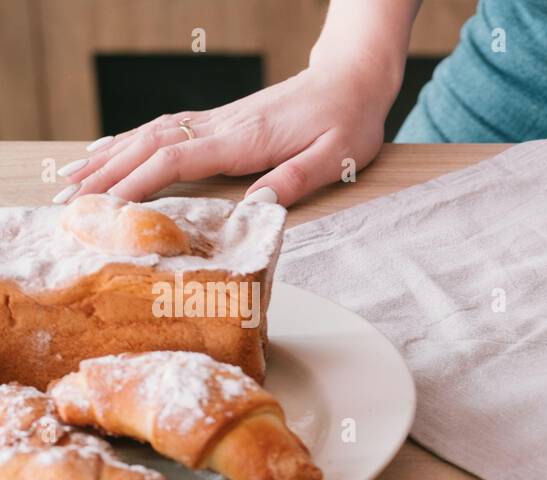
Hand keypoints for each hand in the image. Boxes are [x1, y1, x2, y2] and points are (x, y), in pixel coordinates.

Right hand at [57, 62, 391, 206]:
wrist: (351, 82)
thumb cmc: (347, 122)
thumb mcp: (336, 158)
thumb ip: (297, 179)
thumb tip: (258, 203)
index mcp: (245, 138)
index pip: (177, 159)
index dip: (138, 182)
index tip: (107, 205)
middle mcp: (222, 125)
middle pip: (150, 146)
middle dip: (108, 174)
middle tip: (70, 201)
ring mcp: (218, 121)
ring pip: (150, 134)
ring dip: (110, 157)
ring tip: (73, 180)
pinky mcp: (221, 122)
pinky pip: (164, 130)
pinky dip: (130, 141)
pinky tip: (109, 150)